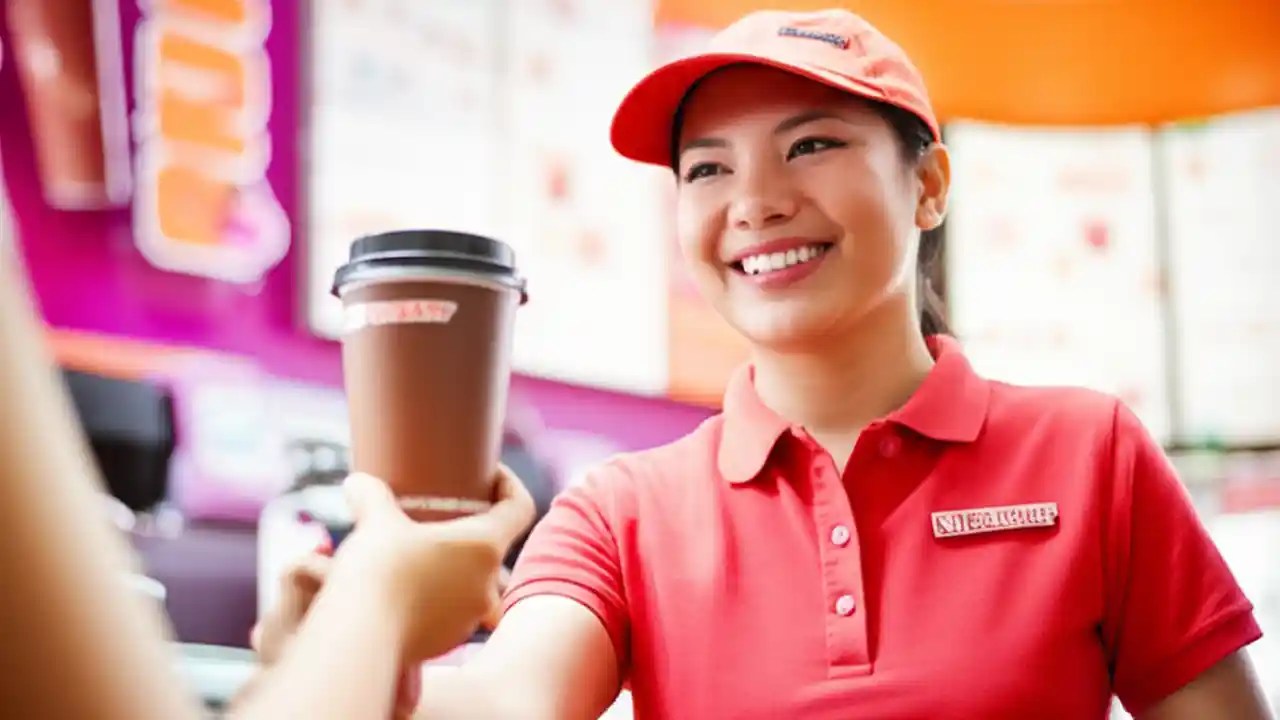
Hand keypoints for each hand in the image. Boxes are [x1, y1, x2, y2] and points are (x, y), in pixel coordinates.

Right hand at [251, 466, 534, 666]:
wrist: (360, 640)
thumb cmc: (378, 572)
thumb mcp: (374, 522)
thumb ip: (371, 495)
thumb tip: (358, 483)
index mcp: (485, 545)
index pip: (520, 507)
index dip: (508, 486)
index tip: (486, 477)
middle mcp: (488, 583)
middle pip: (494, 547)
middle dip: (470, 530)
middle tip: (440, 517)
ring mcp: (470, 616)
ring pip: (472, 582)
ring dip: (453, 567)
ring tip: (418, 555)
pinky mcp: (448, 641)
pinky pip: (451, 611)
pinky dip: (436, 597)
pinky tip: (404, 590)